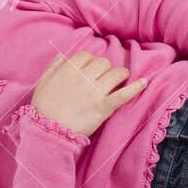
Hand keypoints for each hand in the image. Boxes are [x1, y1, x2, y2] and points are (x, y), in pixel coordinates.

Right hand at [31, 51, 147, 136]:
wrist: (48, 132)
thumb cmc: (43, 109)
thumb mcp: (42, 83)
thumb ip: (53, 67)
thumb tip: (63, 55)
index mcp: (67, 71)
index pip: (86, 56)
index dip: (90, 61)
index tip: (91, 70)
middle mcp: (82, 78)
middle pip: (102, 63)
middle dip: (105, 68)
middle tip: (104, 78)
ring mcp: (94, 92)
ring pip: (115, 73)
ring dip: (120, 75)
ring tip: (121, 78)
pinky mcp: (103, 107)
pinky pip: (123, 95)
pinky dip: (135, 88)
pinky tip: (144, 82)